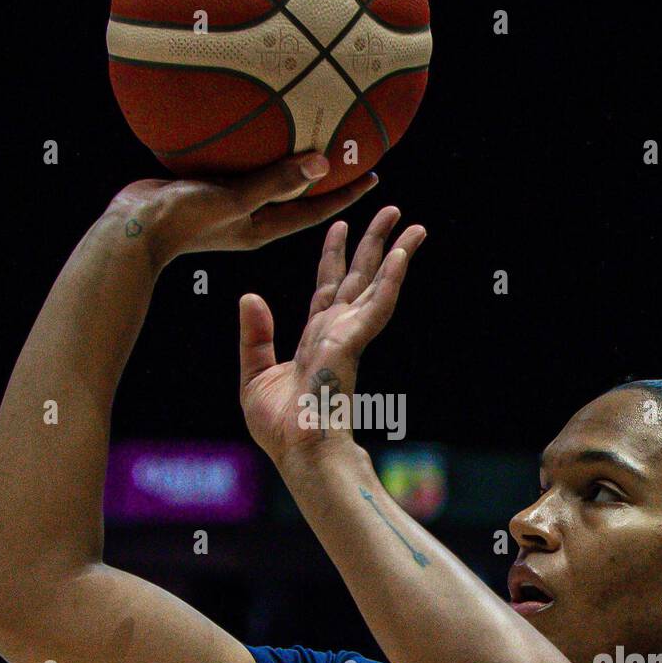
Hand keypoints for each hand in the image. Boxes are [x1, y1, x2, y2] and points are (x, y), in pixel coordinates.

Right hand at [105, 153, 378, 270]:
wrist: (131, 227)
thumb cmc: (182, 219)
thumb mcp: (235, 198)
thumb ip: (275, 181)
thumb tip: (320, 163)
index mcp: (263, 227)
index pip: (315, 211)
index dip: (345, 195)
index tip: (374, 177)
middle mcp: (250, 218)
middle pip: (297, 196)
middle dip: (324, 178)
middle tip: (351, 151)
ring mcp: (228, 206)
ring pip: (268, 180)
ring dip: (289, 161)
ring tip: (310, 133)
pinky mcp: (207, 190)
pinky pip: (239, 167)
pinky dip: (252, 150)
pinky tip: (254, 126)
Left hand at [239, 205, 425, 470]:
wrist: (299, 452)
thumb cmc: (281, 428)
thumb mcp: (255, 375)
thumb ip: (254, 335)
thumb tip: (249, 296)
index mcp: (315, 338)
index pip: (327, 287)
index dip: (334, 256)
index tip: (340, 227)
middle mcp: (336, 331)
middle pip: (358, 276)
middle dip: (373, 242)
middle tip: (390, 210)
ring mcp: (348, 335)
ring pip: (376, 283)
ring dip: (395, 251)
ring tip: (412, 223)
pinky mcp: (353, 341)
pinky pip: (377, 303)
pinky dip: (392, 277)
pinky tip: (403, 253)